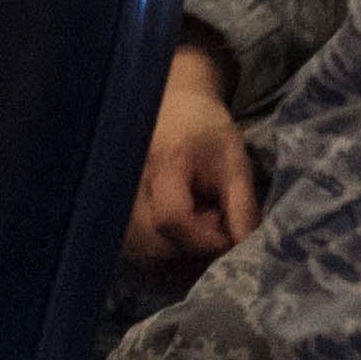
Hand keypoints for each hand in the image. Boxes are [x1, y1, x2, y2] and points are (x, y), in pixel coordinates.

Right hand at [130, 40, 256, 270]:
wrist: (174, 107)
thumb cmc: (208, 132)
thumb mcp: (236, 165)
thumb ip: (242, 209)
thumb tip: (245, 251)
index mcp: (163, 164)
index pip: (171, 219)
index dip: (204, 240)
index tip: (228, 235)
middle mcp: (130, 182)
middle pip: (153, 241)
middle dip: (192, 248)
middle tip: (214, 227)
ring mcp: (117, 195)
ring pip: (140, 249)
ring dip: (174, 252)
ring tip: (195, 227)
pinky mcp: (115, 206)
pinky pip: (132, 245)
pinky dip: (158, 250)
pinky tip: (177, 233)